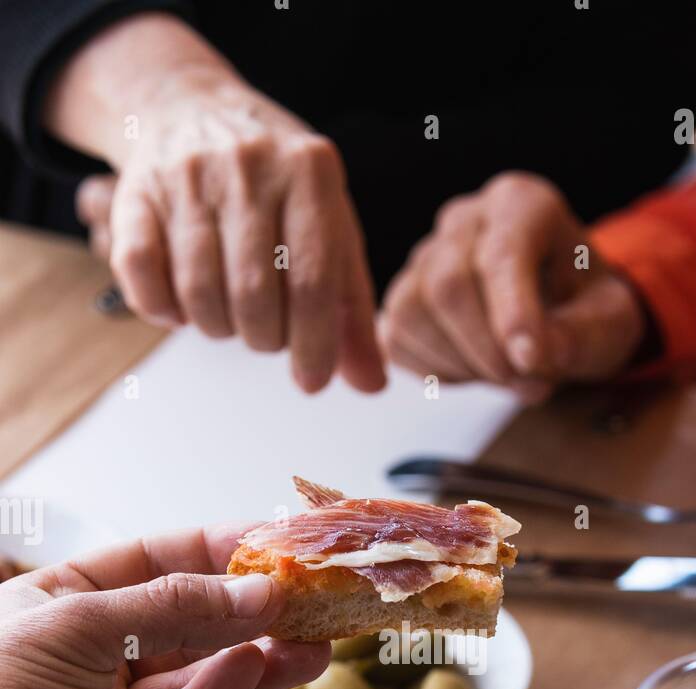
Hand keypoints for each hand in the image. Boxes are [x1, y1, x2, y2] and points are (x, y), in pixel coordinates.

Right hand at [49, 15, 383, 392]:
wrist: (192, 107)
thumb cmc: (276, 188)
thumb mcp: (329, 231)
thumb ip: (350, 310)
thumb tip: (369, 385)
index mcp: (310, 172)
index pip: (313, 283)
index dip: (314, 345)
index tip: (311, 380)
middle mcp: (249, 166)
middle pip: (254, 297)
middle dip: (264, 338)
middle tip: (266, 333)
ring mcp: (188, 176)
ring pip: (199, 294)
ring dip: (218, 328)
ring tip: (230, 315)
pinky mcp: (136, 192)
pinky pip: (140, 274)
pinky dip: (162, 310)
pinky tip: (182, 307)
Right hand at [381, 172, 645, 388]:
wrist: (563, 313)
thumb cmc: (587, 310)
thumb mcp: (610, 322)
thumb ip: (580, 336)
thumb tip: (531, 356)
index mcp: (520, 205)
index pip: (502, 254)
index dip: (513, 314)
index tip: (532, 361)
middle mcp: (465, 221)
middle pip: (447, 284)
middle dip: (487, 350)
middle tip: (531, 384)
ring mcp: (425, 258)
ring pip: (412, 312)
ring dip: (462, 364)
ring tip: (510, 378)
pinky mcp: (404, 299)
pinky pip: (398, 341)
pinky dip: (439, 371)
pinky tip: (478, 371)